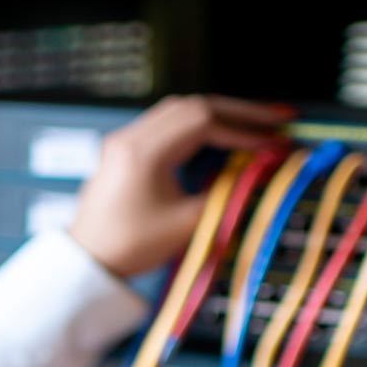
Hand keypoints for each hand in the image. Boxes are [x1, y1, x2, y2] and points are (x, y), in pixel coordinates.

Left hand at [66, 94, 292, 279]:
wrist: (88, 260)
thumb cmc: (131, 246)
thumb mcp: (186, 225)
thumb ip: (226, 194)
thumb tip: (260, 173)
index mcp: (143, 152)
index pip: (204, 122)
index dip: (244, 129)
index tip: (274, 140)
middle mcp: (131, 137)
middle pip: (194, 106)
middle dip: (240, 112)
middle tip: (278, 118)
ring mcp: (124, 139)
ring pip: (181, 111)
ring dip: (220, 114)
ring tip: (256, 123)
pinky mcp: (124, 148)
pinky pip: (167, 123)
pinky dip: (198, 125)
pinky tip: (222, 134)